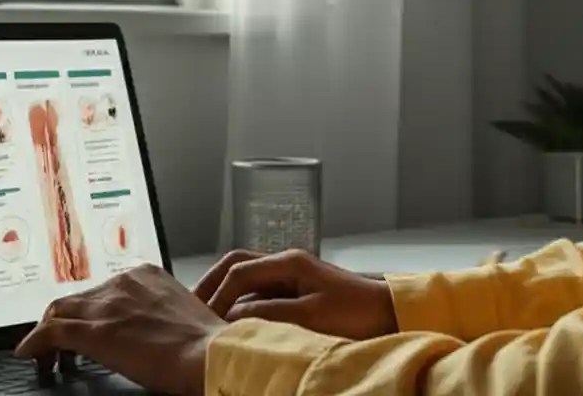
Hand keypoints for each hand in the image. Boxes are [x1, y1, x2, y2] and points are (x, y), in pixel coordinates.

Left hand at [15, 264, 225, 395]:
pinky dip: (35, 344)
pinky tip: (30, 355)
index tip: (88, 323)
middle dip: (65, 319)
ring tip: (46, 354)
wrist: (208, 354)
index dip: (90, 309)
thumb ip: (160, 312)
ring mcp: (106, 306)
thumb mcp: (183, 314)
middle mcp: (123, 283)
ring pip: (59, 312)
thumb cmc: (205, 342)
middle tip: (60, 343)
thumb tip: (152, 331)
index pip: (103, 289)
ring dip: (48, 333)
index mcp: (147, 275)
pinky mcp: (94, 332)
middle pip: (78, 299)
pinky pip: (51, 333)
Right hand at [194, 249, 396, 340]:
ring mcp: (293, 274)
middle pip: (237, 264)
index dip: (217, 295)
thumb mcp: (310, 315)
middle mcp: (288, 262)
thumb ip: (269, 312)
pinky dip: (243, 301)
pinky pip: (261, 290)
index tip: (204, 319)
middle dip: (212, 283)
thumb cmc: (355, 313)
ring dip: (226, 292)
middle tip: (192, 306)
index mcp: (289, 261)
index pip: (238, 271)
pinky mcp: (299, 289)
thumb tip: (232, 316)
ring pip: (247, 276)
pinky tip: (236, 320)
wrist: (389, 314)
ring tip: (208, 315)